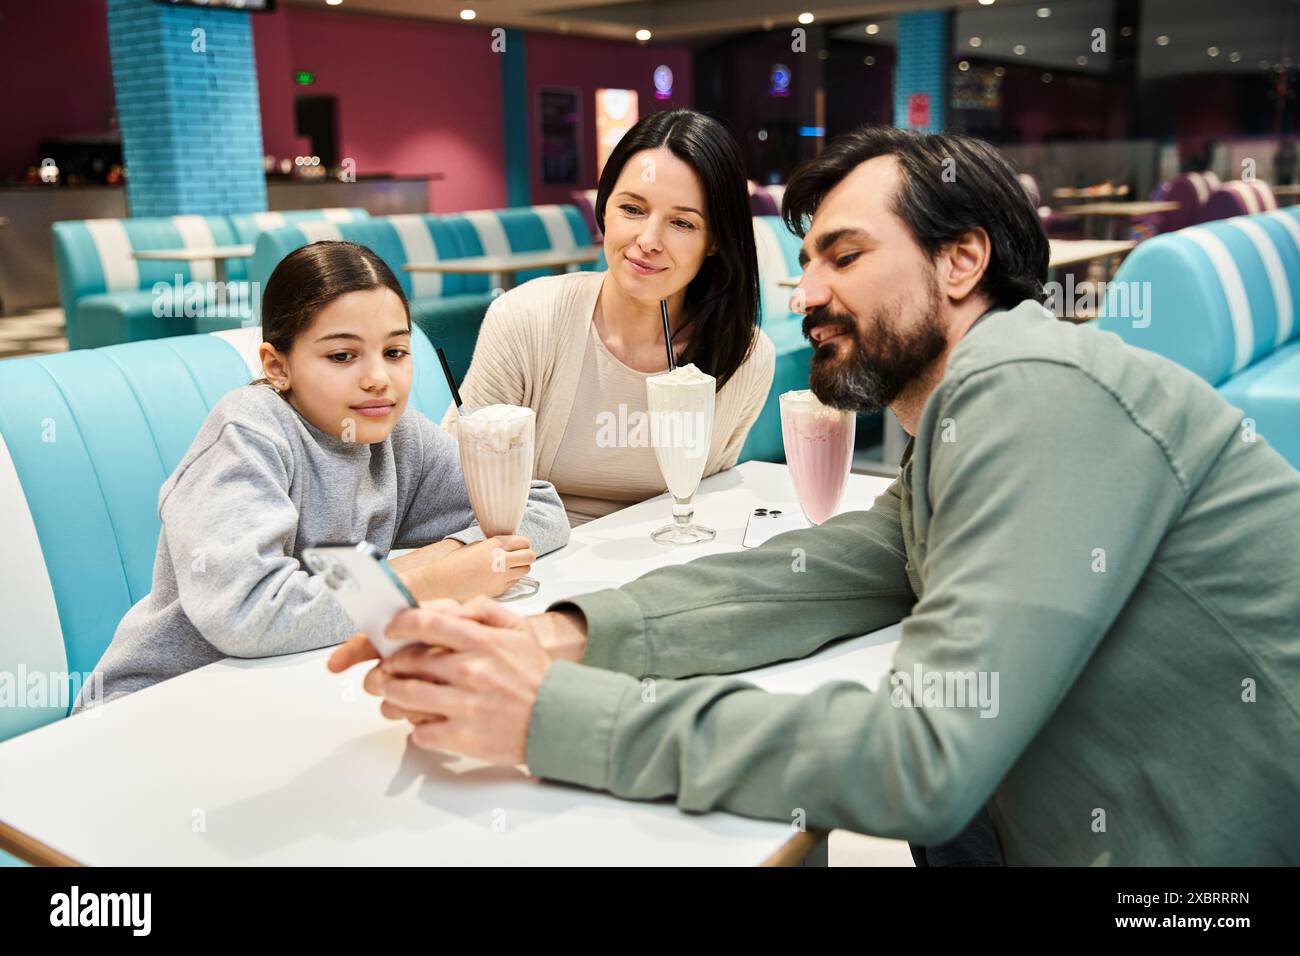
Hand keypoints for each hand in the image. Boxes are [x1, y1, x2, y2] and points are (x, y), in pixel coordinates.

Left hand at [360, 596, 553, 764]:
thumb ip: (483, 609)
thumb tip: (449, 609)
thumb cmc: (535, 676)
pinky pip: (420, 731)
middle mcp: (471, 672)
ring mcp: (464, 707)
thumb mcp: (519, 629)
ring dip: (392, 693)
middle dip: (392, 662)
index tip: (392, 630)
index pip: (427, 623)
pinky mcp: (461, 739)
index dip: (400, 624)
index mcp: (483, 642)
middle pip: (408, 661)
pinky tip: (425, 720)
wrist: (559, 720)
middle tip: (391, 665)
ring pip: (404, 696)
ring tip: (394, 692)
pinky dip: (416, 726)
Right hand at [396, 536, 534, 602]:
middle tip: (519, 558)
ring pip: (525, 570)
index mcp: (494, 545)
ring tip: (509, 569)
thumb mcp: (475, 547)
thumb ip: (494, 546)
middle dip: (526, 556)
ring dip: (520, 569)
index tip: (520, 547)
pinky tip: (499, 579)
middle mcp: (500, 559)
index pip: (523, 541)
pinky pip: (514, 583)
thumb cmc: (453, 564)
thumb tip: (509, 547)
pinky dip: (511, 581)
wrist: (440, 583)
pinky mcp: (499, 590)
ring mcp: (501, 576)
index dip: (523, 545)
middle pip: (529, 556)